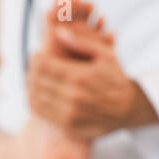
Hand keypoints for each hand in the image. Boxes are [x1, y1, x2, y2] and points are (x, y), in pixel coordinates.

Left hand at [28, 0, 156, 140]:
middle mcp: (74, 98)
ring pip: (36, 98)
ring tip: (33, 79)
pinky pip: (42, 113)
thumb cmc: (115, 77)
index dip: (36, 58)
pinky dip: (35, 102)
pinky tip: (38, 93)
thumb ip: (82, 42)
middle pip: (38, 81)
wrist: (128, 108)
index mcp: (81, 77)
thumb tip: (58, 32)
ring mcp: (70, 115)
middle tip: (32, 66)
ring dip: (31, 87)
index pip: (44, 66)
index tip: (36, 55)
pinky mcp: (68, 127)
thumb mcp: (105, 54)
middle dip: (32, 71)